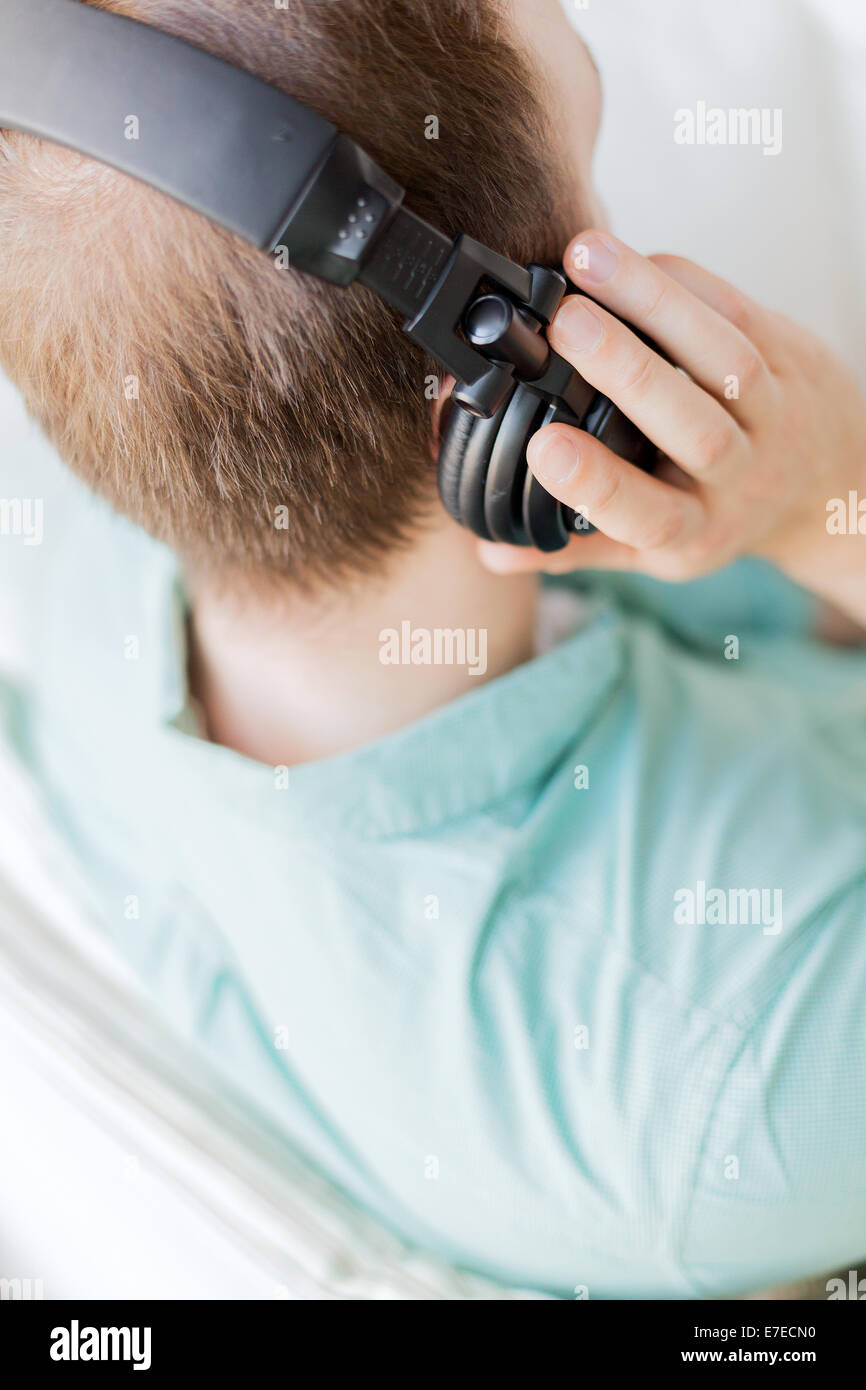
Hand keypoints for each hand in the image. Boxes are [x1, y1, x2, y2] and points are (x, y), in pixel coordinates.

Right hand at [480, 231, 865, 621]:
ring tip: (585, 260)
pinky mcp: (793, 357)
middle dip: (626, 371)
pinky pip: (738, 310)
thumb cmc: (721, 512)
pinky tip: (627, 259)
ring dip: (654, 302)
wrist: (826, 481)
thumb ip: (575, 548)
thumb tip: (487, 548)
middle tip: (564, 324)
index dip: (595, 484)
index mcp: (693, 532)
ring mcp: (774, 415)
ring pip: (722, 357)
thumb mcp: (656, 549)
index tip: (545, 448)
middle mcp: (739, 478)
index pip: (646, 516)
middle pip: (692, 429)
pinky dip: (681, 281)